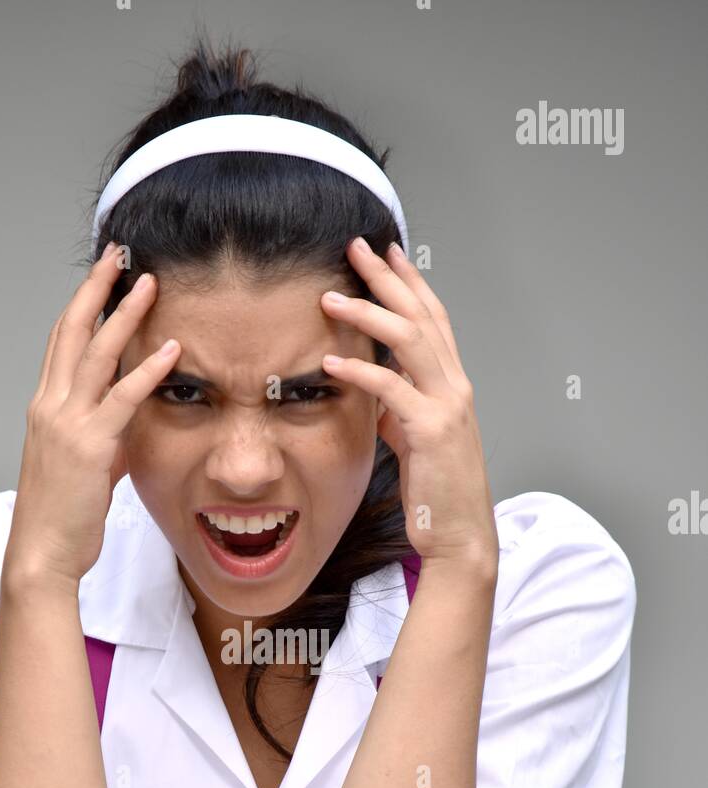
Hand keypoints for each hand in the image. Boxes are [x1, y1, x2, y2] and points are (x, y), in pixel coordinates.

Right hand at [5, 245, 180, 589]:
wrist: (42, 553)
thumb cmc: (62, 517)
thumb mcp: (87, 469)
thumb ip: (106, 442)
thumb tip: (127, 432)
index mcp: (45, 408)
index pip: (62, 341)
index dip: (83, 304)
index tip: (103, 275)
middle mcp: (50, 406)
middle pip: (72, 331)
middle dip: (96, 288)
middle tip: (119, 254)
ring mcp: (67, 423)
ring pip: (95, 353)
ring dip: (125, 314)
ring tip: (150, 283)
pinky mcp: (90, 446)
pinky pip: (122, 398)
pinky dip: (148, 370)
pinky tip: (172, 349)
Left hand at [320, 237, 497, 575]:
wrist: (460, 536)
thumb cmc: (436, 493)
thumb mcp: (414, 442)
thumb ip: (398, 411)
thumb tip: (376, 393)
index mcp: (452, 386)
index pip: (432, 319)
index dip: (410, 282)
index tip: (385, 253)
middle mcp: (455, 387)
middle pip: (422, 316)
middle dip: (388, 278)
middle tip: (356, 247)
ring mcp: (447, 407)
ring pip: (411, 341)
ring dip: (368, 314)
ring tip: (331, 298)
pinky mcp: (431, 432)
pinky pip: (392, 390)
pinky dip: (361, 371)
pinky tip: (331, 361)